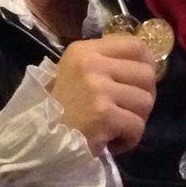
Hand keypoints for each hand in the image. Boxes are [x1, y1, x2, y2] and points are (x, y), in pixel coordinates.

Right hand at [49, 34, 156, 155]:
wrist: (38, 139)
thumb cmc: (59, 107)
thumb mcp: (76, 72)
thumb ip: (105, 63)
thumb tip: (145, 64)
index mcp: (85, 50)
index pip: (136, 46)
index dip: (147, 64)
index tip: (140, 81)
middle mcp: (92, 64)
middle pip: (147, 74)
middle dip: (144, 96)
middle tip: (127, 110)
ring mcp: (98, 89)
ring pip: (145, 101)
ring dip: (136, 119)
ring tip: (116, 126)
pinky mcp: (103, 115)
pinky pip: (137, 126)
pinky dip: (129, 139)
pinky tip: (112, 141)